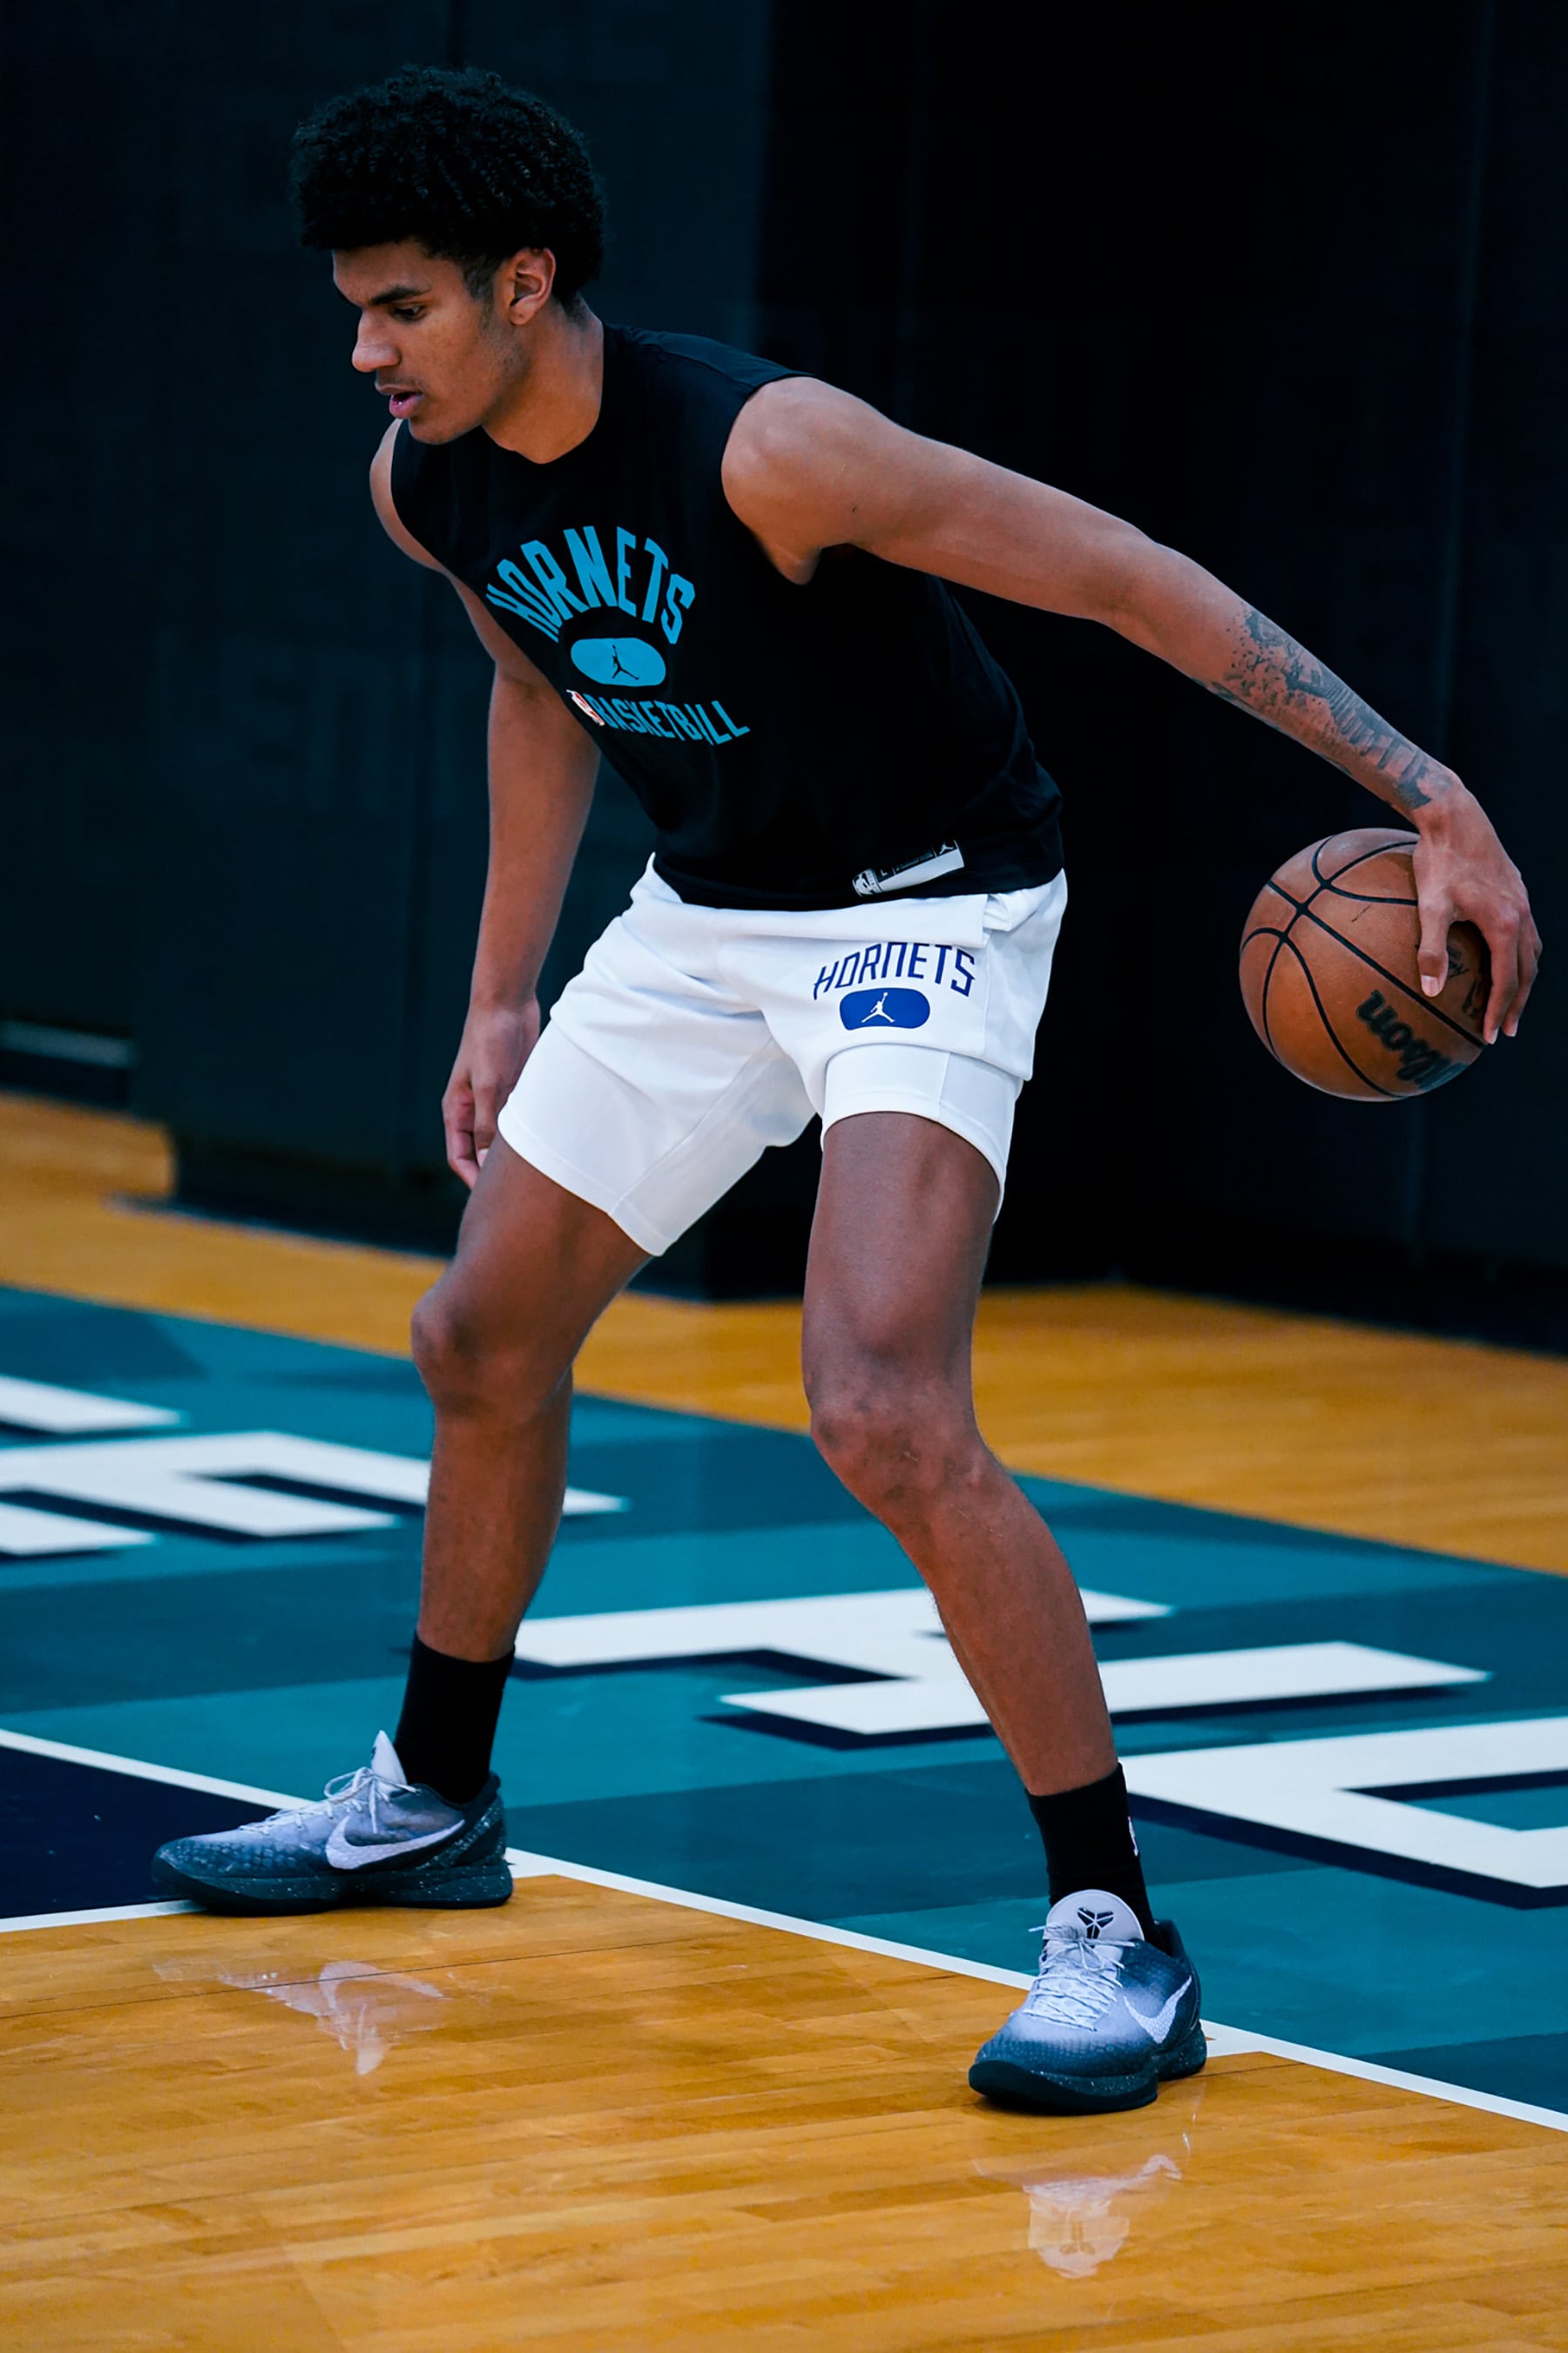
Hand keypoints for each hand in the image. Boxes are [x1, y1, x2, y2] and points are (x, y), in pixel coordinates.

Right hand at [442, 998, 540, 1186]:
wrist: (506, 1002)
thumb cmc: (490, 1040)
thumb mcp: (490, 1084)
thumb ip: (488, 1124)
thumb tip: (488, 1163)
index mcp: (456, 1111)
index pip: (459, 1157)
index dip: (473, 1181)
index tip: (493, 1200)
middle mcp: (474, 1110)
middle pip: (482, 1153)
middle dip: (496, 1175)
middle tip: (521, 1198)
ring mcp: (496, 1101)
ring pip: (505, 1139)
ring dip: (518, 1156)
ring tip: (540, 1179)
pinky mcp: (515, 1092)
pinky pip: (521, 1122)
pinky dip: (531, 1135)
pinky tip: (552, 1149)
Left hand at [1413, 783, 1540, 1042]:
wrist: (1455, 816)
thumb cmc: (1438, 861)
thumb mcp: (1429, 907)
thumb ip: (1431, 950)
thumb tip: (1431, 991)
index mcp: (1505, 925)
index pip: (1507, 980)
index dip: (1497, 1011)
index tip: (1488, 1037)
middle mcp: (1521, 915)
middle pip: (1527, 971)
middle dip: (1516, 1004)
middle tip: (1503, 1030)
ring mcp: (1522, 902)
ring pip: (1531, 951)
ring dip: (1522, 980)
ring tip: (1509, 1000)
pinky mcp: (1515, 891)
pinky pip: (1525, 933)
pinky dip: (1519, 955)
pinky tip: (1502, 957)